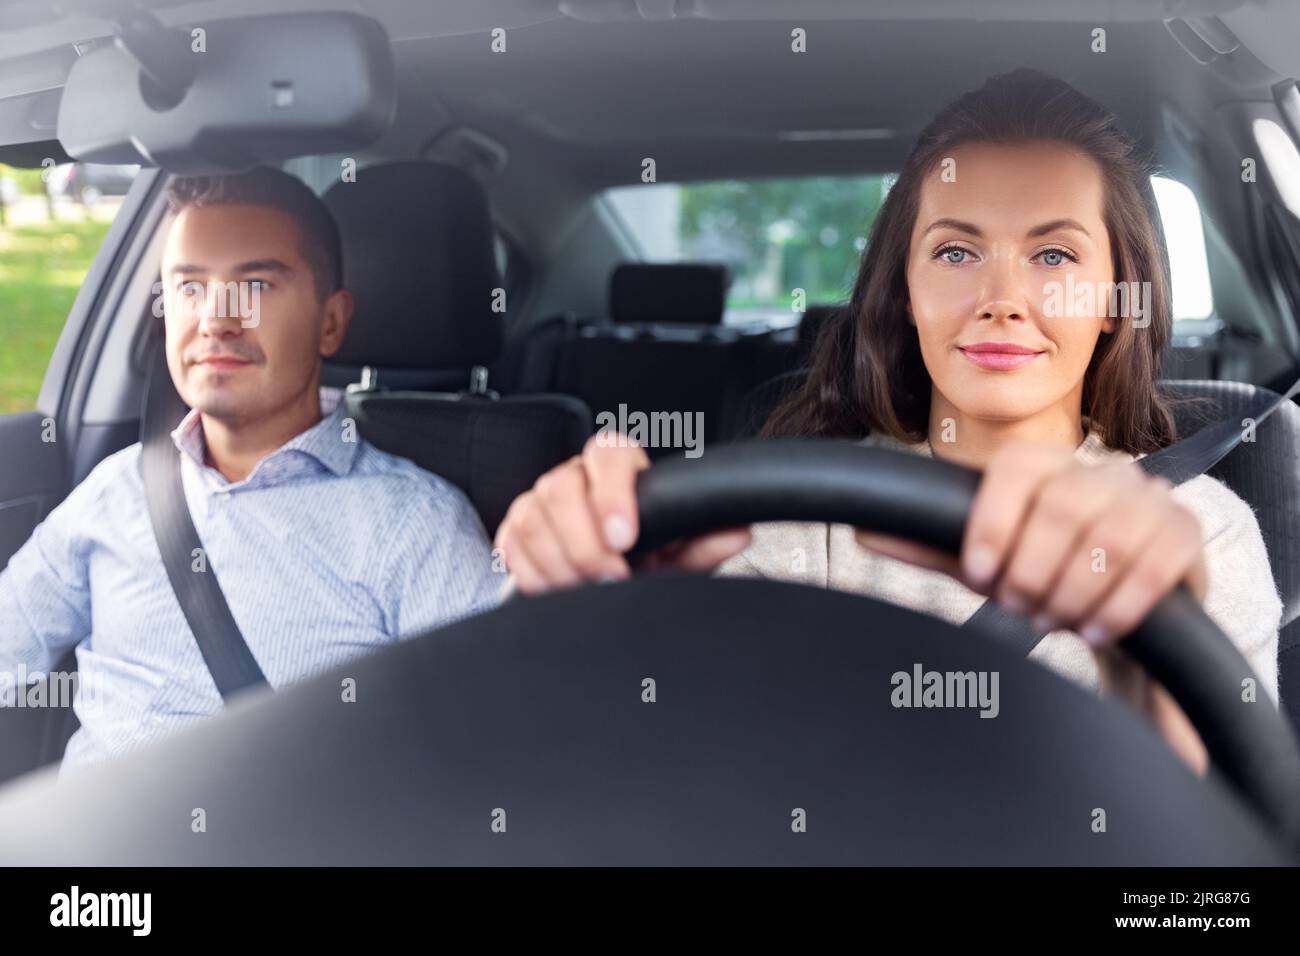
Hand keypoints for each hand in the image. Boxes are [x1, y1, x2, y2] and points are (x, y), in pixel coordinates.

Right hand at [495, 433, 751, 594]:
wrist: (611, 582)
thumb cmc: (646, 558)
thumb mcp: (679, 554)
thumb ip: (704, 543)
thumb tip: (737, 532)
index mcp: (618, 466)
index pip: (609, 454)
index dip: (612, 494)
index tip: (625, 538)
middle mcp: (574, 475)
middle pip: (562, 489)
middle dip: (585, 543)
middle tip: (609, 578)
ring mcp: (539, 500)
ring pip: (534, 519)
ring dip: (560, 562)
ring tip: (586, 588)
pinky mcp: (514, 528)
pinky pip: (512, 546)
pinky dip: (534, 574)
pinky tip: (558, 589)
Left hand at [854, 441, 1210, 773]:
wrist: (1115, 612)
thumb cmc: (1042, 576)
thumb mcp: (983, 562)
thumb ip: (930, 545)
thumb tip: (863, 531)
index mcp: (1044, 467)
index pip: (1014, 470)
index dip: (992, 522)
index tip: (978, 574)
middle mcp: (1099, 470)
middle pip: (1061, 505)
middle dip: (1032, 568)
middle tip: (1019, 607)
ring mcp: (1148, 498)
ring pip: (1108, 535)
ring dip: (1072, 590)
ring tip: (1054, 619)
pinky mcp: (1184, 534)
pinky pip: (1155, 563)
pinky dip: (1117, 604)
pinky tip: (1094, 631)